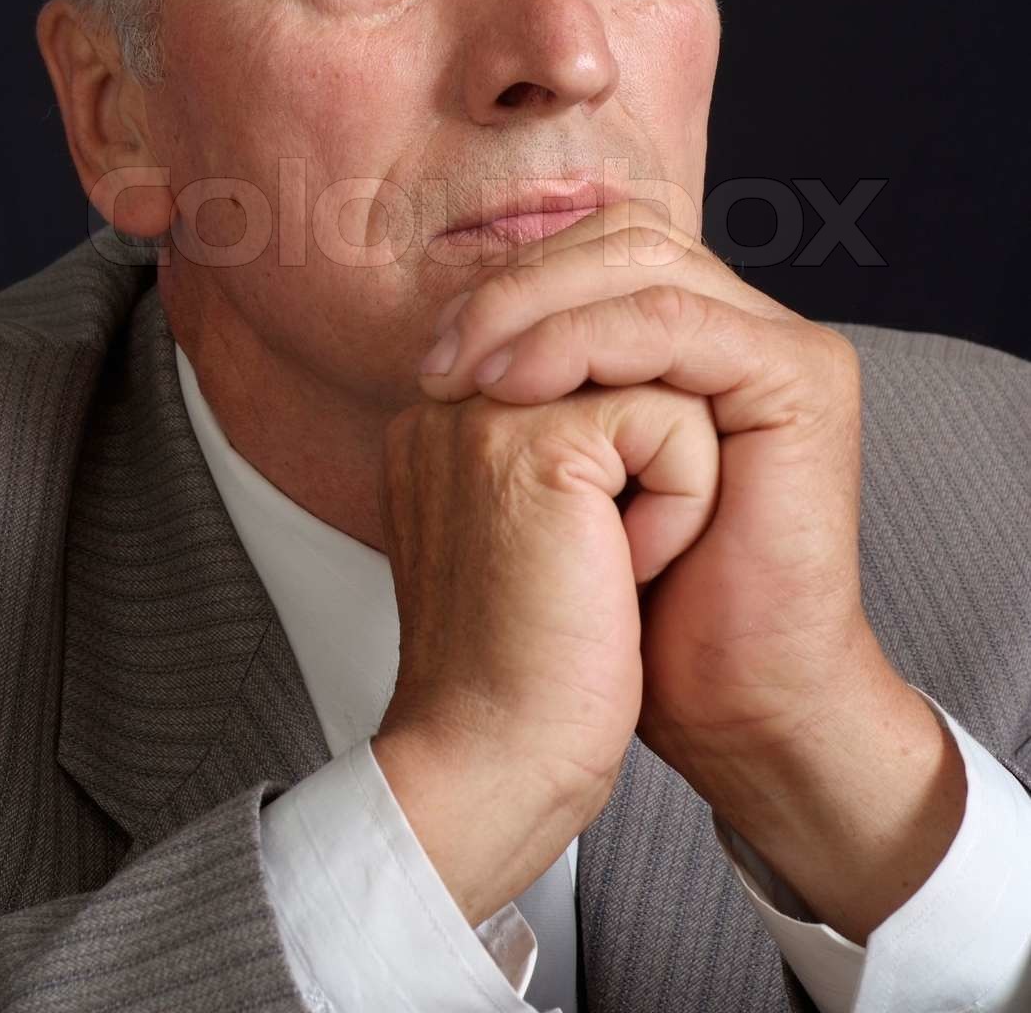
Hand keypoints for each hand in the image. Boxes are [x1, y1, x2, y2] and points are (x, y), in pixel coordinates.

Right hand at [374, 368, 719, 923]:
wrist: (496, 766)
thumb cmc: (525, 679)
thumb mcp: (534, 540)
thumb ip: (555, 455)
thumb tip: (628, 413)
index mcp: (440, 425)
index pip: (580, 359)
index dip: (633, 443)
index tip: (609, 542)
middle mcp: (450, 404)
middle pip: (621, 357)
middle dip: (657, 448)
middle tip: (620, 555)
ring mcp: (485, 413)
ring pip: (657, 380)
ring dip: (674, 479)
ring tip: (618, 564)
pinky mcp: (539, 442)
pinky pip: (675, 418)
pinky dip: (683, 502)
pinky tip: (629, 572)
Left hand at [415, 199, 890, 799]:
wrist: (720, 701)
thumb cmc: (633, 607)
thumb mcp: (558, 473)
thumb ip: (535, 388)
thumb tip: (445, 330)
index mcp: (696, 338)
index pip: (597, 249)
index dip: (511, 282)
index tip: (430, 359)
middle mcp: (742, 327)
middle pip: (620, 237)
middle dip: (516, 287)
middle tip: (443, 364)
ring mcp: (779, 346)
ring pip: (642, 262)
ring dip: (539, 309)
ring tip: (477, 382)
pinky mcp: (802, 379)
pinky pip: (675, 323)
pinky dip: (590, 344)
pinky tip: (523, 390)